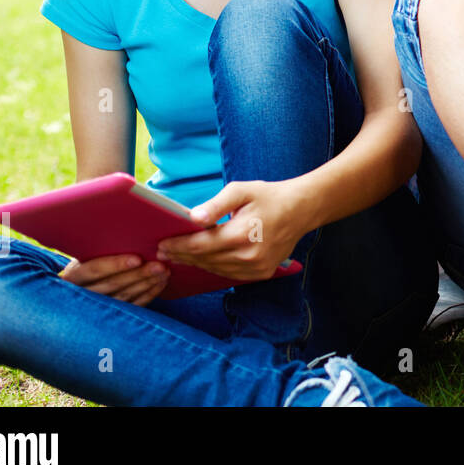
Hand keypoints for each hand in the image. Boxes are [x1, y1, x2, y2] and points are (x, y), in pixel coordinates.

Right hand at [60, 254, 169, 306]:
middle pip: (113, 284)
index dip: (115, 265)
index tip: (137, 259)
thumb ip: (100, 247)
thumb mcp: (86, 253)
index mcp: (74, 275)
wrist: (79, 285)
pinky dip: (148, 294)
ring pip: (124, 296)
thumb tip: (128, 230)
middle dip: (138, 274)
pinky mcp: (111, 315)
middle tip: (159, 265)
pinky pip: (132, 305)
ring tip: (164, 272)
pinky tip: (160, 283)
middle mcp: (82, 293)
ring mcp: (97, 307)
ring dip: (147, 283)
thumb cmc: (88, 260)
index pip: (94, 270)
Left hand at [156, 180, 305, 281]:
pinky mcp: (262, 273)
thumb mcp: (241, 190)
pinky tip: (203, 261)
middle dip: (183, 255)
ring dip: (196, 263)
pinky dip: (214, 267)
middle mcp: (249, 256)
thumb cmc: (269, 196)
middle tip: (163, 252)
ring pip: (216, 269)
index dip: (179, 246)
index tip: (162, 244)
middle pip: (206, 260)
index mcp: (241, 234)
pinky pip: (230, 274)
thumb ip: (216, 205)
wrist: (301, 209)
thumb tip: (193, 218)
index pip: (201, 246)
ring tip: (179, 256)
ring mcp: (256, 267)